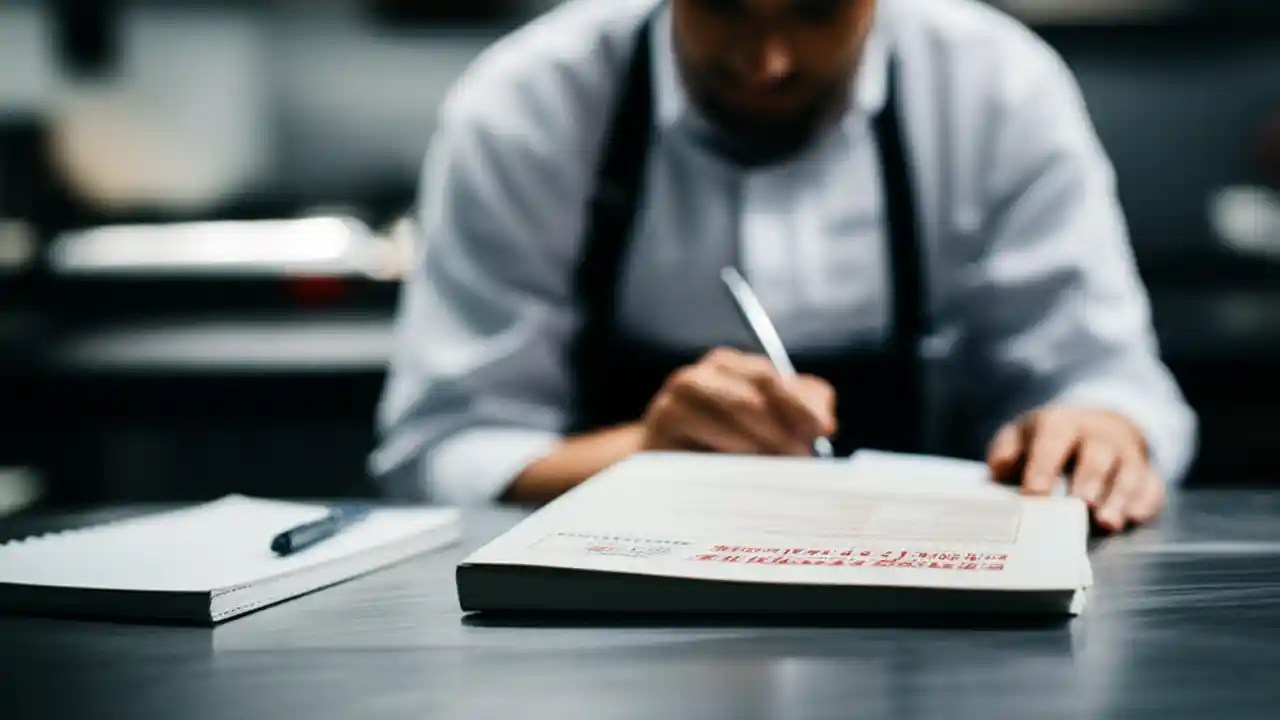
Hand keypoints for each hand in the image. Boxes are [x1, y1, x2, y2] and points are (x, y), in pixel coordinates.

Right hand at [641, 348, 835, 455]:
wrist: (669, 464)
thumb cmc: (724, 444)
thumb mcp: (771, 426)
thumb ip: (803, 413)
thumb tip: (825, 425)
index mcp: (737, 367)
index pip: (775, 377)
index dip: (802, 403)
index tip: (824, 430)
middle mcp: (711, 370)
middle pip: (758, 383)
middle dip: (787, 419)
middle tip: (803, 452)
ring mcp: (684, 389)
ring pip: (734, 399)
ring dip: (763, 430)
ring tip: (781, 457)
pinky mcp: (665, 415)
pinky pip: (701, 421)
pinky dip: (727, 438)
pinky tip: (745, 455)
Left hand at [987, 406, 1163, 532]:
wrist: (1095, 427)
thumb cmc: (1047, 441)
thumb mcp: (1020, 436)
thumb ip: (1005, 451)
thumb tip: (999, 469)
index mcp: (1060, 423)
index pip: (1053, 440)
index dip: (1043, 466)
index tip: (1034, 493)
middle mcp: (1098, 435)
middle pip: (1097, 454)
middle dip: (1089, 479)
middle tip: (1080, 503)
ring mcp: (1126, 454)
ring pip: (1128, 472)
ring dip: (1118, 497)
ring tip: (1106, 522)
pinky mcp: (1146, 474)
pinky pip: (1152, 486)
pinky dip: (1145, 502)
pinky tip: (1133, 518)